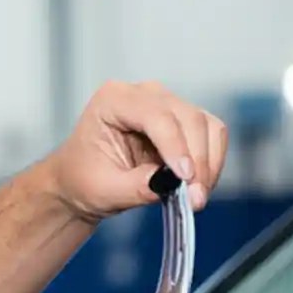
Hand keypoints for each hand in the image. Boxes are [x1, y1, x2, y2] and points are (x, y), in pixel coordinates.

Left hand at [44, 81, 228, 222]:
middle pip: (187, 118)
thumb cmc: (83, 179)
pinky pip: (211, 136)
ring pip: (206, 126)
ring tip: (195, 196)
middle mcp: (143, 94)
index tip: (184, 177)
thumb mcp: (104, 189)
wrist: (81, 182)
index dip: (175, 145)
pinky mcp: (183, 122)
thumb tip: (170, 183)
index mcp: (113, 100)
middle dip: (196, 160)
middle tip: (194, 198)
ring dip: (208, 162)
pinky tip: (197, 186)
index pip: (155, 115)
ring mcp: (166, 104)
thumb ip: (137, 186)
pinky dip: (211, 162)